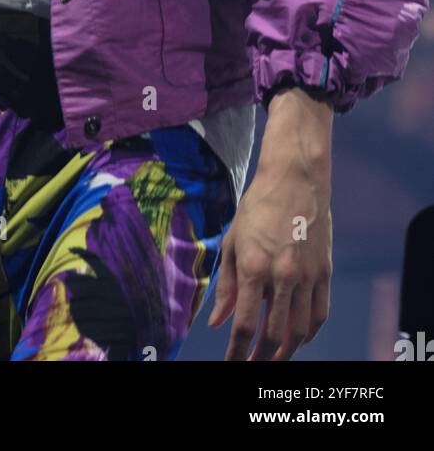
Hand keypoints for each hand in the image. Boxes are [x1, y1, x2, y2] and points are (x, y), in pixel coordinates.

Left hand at [209, 89, 332, 359]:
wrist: (295, 178)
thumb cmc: (258, 206)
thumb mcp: (233, 241)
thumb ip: (226, 284)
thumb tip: (217, 322)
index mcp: (254, 267)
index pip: (244, 325)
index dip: (237, 351)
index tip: (232, 363)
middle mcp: (283, 276)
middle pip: (274, 335)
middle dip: (261, 357)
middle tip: (251, 364)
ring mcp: (308, 276)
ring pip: (300, 331)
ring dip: (285, 351)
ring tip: (273, 356)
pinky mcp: (325, 272)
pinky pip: (319, 315)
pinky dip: (308, 333)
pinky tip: (298, 338)